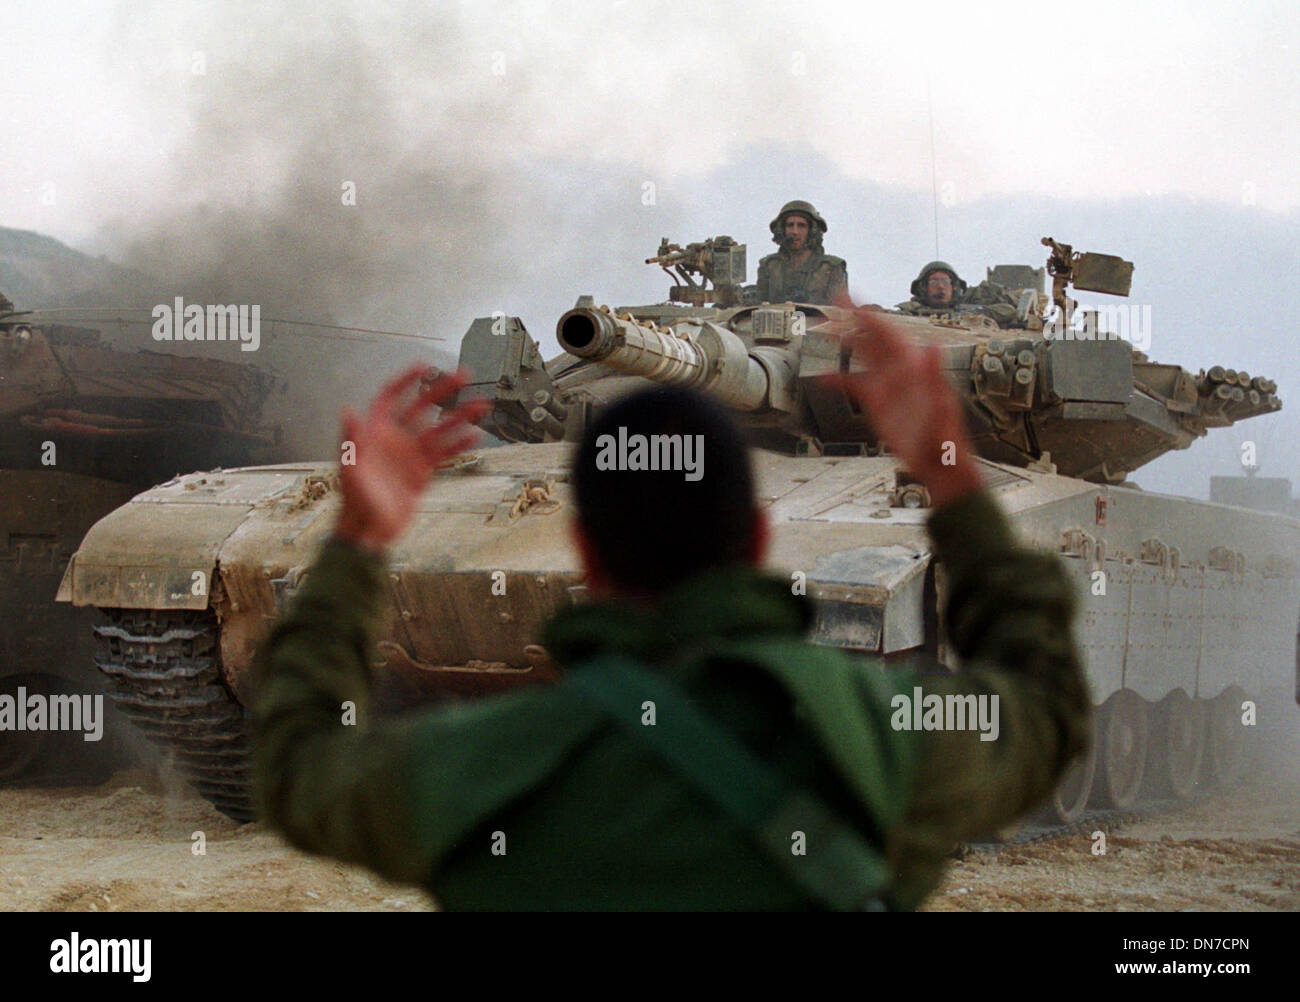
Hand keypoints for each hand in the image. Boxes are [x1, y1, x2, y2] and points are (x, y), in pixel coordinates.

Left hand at [334, 367, 489, 551]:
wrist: (370, 529)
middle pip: (422, 406)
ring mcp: (411, 454)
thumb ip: (351, 439)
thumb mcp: (350, 468)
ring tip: (480, 405)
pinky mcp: (423, 470)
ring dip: (460, 416)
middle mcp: (395, 438)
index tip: (424, 367)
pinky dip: (460, 444)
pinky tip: (475, 436)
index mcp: (375, 432)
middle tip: (463, 376)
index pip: (391, 397)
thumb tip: (348, 410)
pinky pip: (445, 452)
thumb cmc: (354, 499)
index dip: (406, 380)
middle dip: (442, 390)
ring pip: (440, 428)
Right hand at [822, 296, 981, 507]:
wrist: (939, 462)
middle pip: (873, 337)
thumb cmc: (946, 437)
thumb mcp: (942, 406)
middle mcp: (899, 370)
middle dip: (854, 317)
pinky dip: (838, 379)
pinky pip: (855, 385)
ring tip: (825, 330)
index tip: (850, 300)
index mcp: (914, 366)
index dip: (869, 315)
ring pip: (862, 355)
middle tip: (836, 298)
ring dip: (845, 341)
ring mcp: (887, 385)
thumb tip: (934, 347)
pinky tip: (823, 377)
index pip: (888, 333)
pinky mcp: (878, 403)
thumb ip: (935, 376)